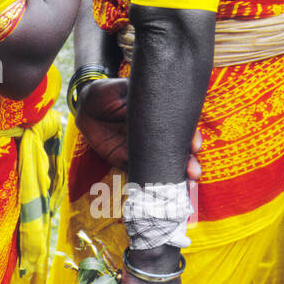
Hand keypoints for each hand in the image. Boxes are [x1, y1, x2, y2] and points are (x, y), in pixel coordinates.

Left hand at [77, 77, 202, 181]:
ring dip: (175, 177)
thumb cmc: (111, 93)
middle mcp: (156, 136)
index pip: (182, 130)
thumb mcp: (127, 91)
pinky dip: (147, 183)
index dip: (191, 138)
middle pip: (178, 152)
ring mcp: (142, 150)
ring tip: (186, 185)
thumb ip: (140, 100)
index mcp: (162, 118)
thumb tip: (155, 109)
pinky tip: (156, 192)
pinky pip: (138, 173)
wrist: (88, 106)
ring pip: (162, 165)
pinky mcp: (126, 160)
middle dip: (189, 163)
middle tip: (193, 172)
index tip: (194, 146)